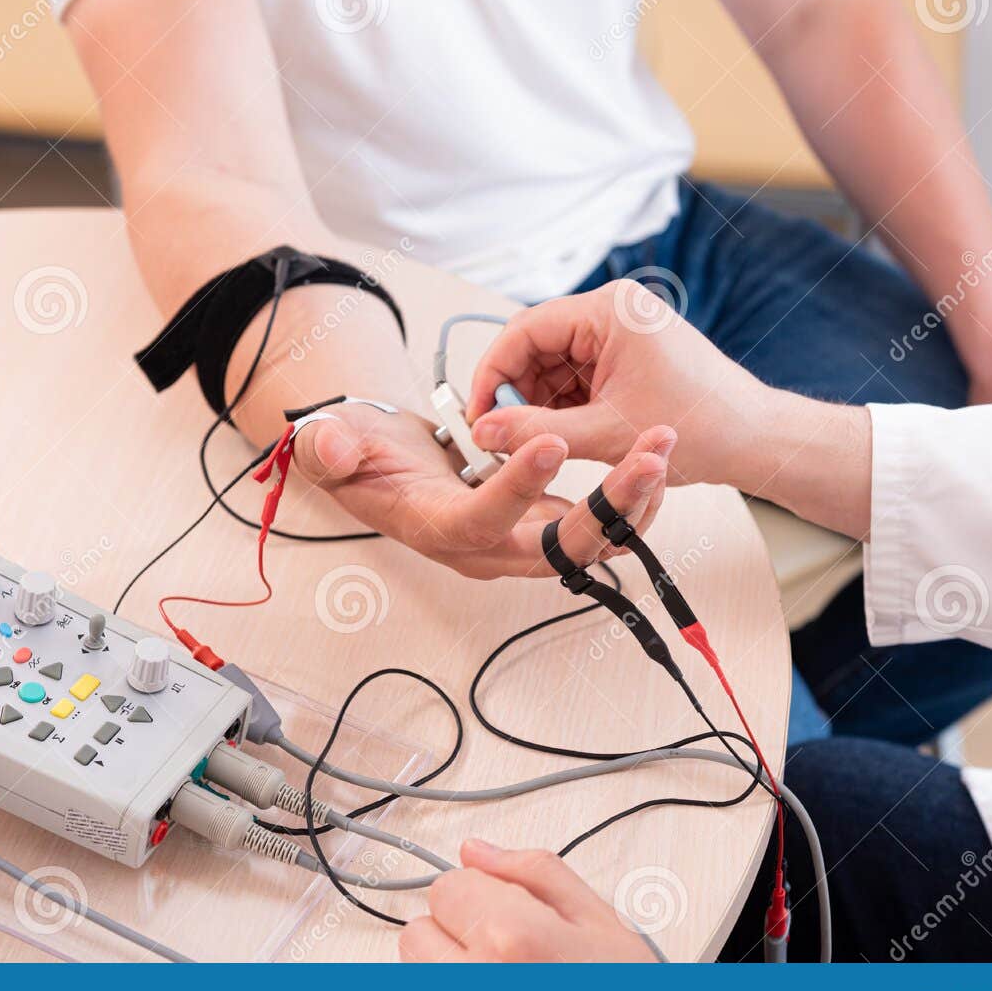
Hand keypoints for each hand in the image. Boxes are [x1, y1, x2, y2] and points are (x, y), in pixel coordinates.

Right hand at [289, 400, 676, 578]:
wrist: (382, 463)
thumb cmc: (359, 453)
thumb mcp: (332, 444)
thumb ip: (328, 449)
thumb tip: (333, 449)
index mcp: (437, 528)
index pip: (481, 520)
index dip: (516, 488)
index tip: (551, 441)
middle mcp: (486, 549)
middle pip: (555, 548)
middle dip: (607, 508)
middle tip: (647, 458)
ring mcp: (519, 542)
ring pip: (588, 542)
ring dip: (630, 503)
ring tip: (663, 452)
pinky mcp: (541, 526)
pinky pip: (597, 527)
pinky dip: (629, 500)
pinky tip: (656, 462)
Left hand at [399, 840, 656, 961]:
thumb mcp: (601, 921)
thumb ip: (534, 872)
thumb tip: (477, 851)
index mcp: (512, 938)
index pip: (447, 886)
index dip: (481, 892)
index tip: (507, 908)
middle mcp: (474, 984)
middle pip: (419, 932)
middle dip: (458, 931)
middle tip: (508, 950)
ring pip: (418, 974)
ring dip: (449, 970)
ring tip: (504, 980)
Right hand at [466, 280, 756, 484]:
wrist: (754, 440)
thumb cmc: (702, 425)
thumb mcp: (606, 433)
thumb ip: (537, 432)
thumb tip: (483, 431)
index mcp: (609, 310)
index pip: (524, 329)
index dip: (491, 373)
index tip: (476, 414)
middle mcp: (612, 312)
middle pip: (534, 346)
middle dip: (513, 391)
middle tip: (498, 435)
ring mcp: (618, 334)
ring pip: (551, 365)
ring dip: (535, 403)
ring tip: (527, 443)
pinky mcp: (624, 357)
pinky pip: (574, 376)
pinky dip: (559, 407)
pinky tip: (555, 436)